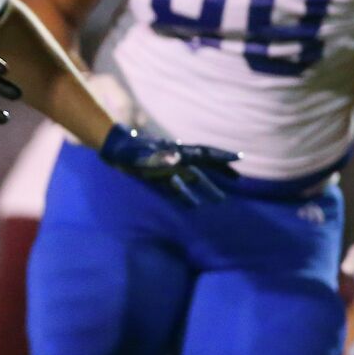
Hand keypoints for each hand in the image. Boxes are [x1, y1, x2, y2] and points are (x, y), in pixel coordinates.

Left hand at [98, 125, 237, 205]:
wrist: (114, 149)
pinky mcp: (157, 176)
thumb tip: (177, 158)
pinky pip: (175, 187)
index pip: (204, 153)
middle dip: (221, 172)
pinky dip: (185, 195)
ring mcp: (167, 167)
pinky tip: (193, 205)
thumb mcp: (143, 155)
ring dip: (207, 188)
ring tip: (220, 199)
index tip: (239, 158)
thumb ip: (159, 158)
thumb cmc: (129, 151)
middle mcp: (176, 159)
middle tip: (238, 181)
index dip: (221, 156)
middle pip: (204, 165)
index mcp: (177, 152)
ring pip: (193, 178)